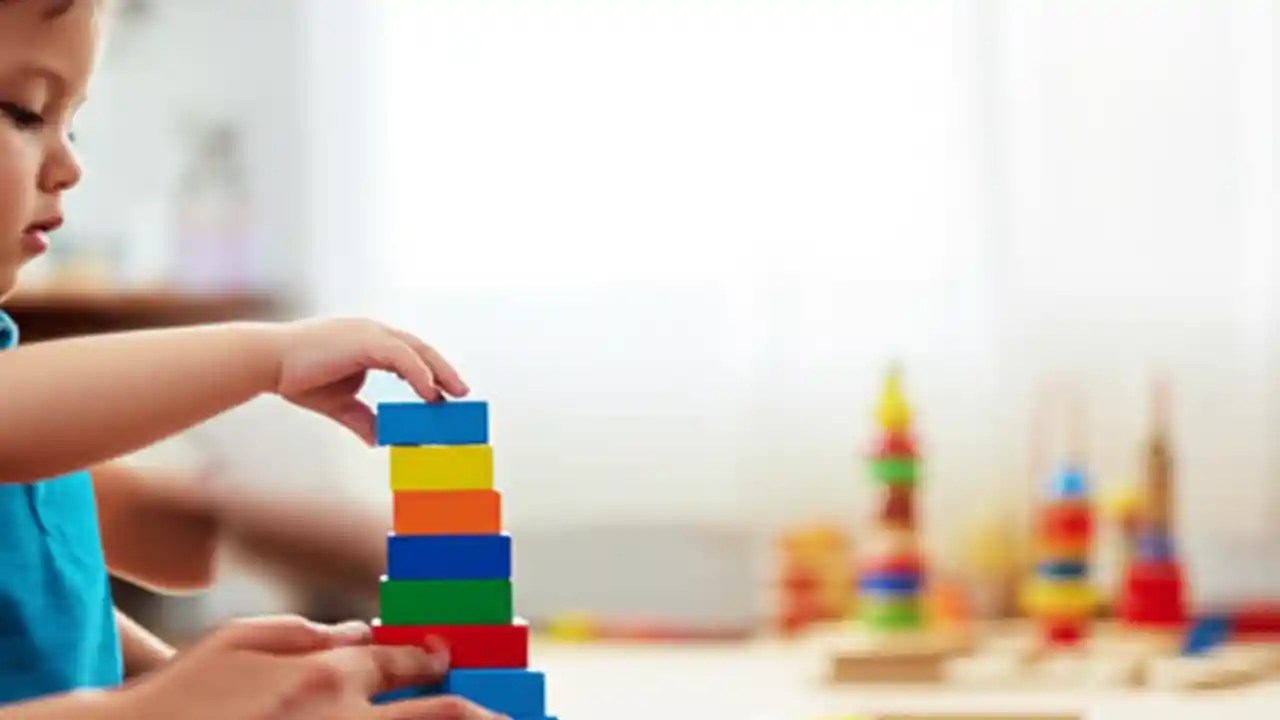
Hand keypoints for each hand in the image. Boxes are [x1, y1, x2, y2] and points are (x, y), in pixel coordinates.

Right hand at [111, 615, 504, 719]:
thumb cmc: (181, 696)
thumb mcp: (241, 641)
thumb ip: (306, 634)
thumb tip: (358, 633)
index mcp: (324, 675)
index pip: (407, 663)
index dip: (438, 659)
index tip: (455, 659)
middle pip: (443, 714)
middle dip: (486, 711)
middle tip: (511, 711)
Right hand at [272, 319, 469, 443]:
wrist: (267, 362)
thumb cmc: (296, 377)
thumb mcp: (339, 405)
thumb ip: (363, 420)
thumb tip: (381, 440)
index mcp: (367, 342)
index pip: (408, 355)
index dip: (428, 373)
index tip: (443, 394)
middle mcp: (372, 332)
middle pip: (419, 349)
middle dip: (442, 371)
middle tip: (462, 393)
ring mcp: (370, 333)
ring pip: (416, 351)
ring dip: (439, 373)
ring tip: (454, 394)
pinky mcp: (365, 340)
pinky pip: (402, 357)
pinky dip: (419, 374)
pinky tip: (429, 394)